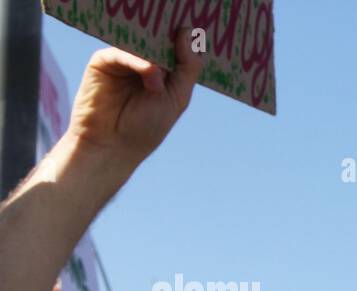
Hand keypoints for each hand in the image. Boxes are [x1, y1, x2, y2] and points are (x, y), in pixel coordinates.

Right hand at [66, 28, 201, 171]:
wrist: (113, 145)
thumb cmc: (147, 126)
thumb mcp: (177, 96)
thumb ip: (187, 66)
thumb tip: (186, 32)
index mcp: (166, 67)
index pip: (179, 43)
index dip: (189, 37)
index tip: (202, 29)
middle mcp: (144, 58)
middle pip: (161, 36)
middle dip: (173, 36)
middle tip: (186, 29)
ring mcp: (124, 57)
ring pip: (142, 42)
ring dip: (157, 53)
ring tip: (165, 73)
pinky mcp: (104, 61)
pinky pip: (122, 52)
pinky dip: (140, 62)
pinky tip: (152, 78)